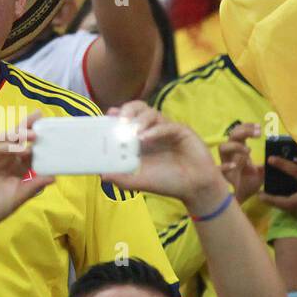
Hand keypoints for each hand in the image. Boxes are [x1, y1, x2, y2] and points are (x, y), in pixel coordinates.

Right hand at [0, 115, 52, 231]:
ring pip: (5, 140)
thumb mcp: (18, 197)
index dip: (38, 141)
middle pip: (17, 139)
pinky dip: (6, 147)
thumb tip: (54, 177)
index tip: (50, 131)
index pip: (28, 150)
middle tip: (38, 115)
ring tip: (32, 133)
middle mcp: (5, 160)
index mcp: (16, 168)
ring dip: (17, 134)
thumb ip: (34, 186)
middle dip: (26, 127)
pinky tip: (17, 147)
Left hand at [104, 102, 228, 213]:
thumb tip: (102, 176)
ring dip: (140, 120)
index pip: (126, 120)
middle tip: (120, 119)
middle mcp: (152, 131)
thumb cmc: (167, 182)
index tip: (108, 115)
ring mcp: (166, 129)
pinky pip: (166, 125)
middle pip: (138, 109)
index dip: (117, 116)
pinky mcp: (181, 131)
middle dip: (128, 110)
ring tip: (133, 133)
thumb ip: (122, 179)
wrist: (194, 188)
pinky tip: (146, 138)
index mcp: (140, 140)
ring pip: (151, 113)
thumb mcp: (140, 182)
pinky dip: (154, 130)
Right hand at [218, 123, 262, 202]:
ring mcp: (224, 165)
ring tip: (248, 151)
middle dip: (244, 131)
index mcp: (239, 152)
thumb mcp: (261, 173)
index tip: (260, 127)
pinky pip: (218, 169)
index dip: (247, 127)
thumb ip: (267, 165)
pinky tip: (234, 166)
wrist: (239, 200)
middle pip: (231, 135)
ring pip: (222, 148)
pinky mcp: (220, 177)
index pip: (240, 133)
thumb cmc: (247, 184)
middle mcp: (230, 155)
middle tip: (258, 133)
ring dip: (235, 146)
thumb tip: (280, 158)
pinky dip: (225, 166)